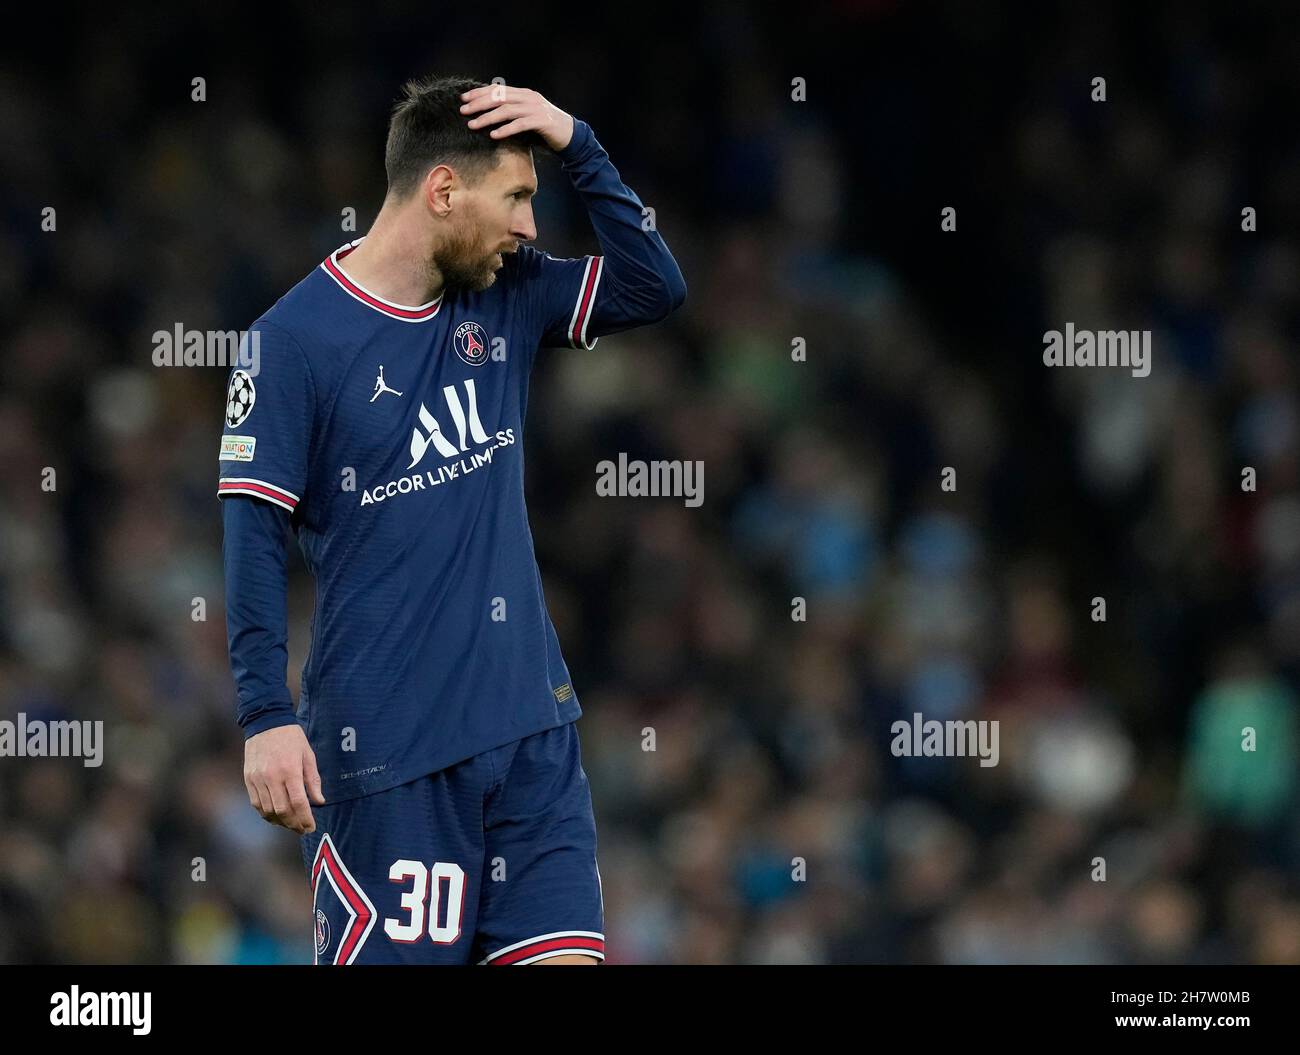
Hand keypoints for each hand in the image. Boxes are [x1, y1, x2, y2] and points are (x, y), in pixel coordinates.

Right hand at [244, 723, 324, 833]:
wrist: (266, 723)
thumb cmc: (291, 738)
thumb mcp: (308, 755)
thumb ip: (313, 780)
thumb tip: (319, 801)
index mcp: (290, 770)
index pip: (298, 803)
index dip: (305, 819)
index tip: (311, 827)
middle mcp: (272, 777)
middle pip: (282, 811)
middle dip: (294, 824)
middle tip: (302, 829)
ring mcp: (258, 779)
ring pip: (267, 810)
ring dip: (280, 822)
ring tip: (290, 824)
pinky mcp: (248, 779)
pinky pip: (256, 803)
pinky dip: (266, 813)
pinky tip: (276, 815)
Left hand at [459, 84, 574, 151]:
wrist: (570, 135)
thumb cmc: (545, 128)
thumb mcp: (527, 115)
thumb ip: (513, 111)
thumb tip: (490, 112)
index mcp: (523, 94)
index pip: (497, 90)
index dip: (479, 93)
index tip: (463, 98)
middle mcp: (528, 98)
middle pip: (499, 97)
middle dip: (479, 104)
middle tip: (463, 111)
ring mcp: (536, 108)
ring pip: (507, 110)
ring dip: (487, 118)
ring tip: (473, 125)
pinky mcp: (541, 122)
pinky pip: (519, 125)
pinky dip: (505, 129)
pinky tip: (494, 135)